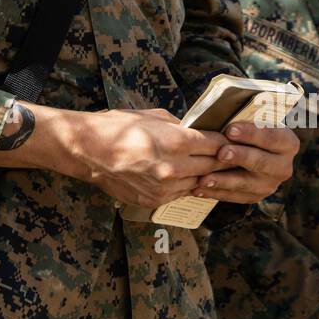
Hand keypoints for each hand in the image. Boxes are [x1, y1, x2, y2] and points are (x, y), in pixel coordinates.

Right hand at [70, 108, 227, 207]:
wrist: (88, 151)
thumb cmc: (119, 127)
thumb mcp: (154, 116)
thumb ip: (181, 127)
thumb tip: (199, 132)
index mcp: (177, 142)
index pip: (217, 145)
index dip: (225, 142)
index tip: (230, 140)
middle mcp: (174, 168)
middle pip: (213, 166)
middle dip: (220, 159)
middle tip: (228, 155)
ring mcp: (164, 188)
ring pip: (199, 183)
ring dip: (204, 174)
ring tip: (206, 166)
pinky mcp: (155, 201)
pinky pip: (180, 193)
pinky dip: (184, 184)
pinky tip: (183, 175)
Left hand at [193, 121, 298, 203]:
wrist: (252, 148)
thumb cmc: (248, 128)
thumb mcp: (252, 120)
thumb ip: (243, 119)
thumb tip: (223, 122)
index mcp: (287, 143)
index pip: (272, 137)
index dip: (251, 133)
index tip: (230, 129)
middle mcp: (283, 166)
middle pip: (261, 162)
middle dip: (240, 157)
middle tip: (220, 153)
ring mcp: (270, 184)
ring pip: (246, 184)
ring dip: (224, 181)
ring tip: (204, 179)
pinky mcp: (255, 196)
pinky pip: (234, 196)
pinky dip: (216, 192)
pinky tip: (198, 188)